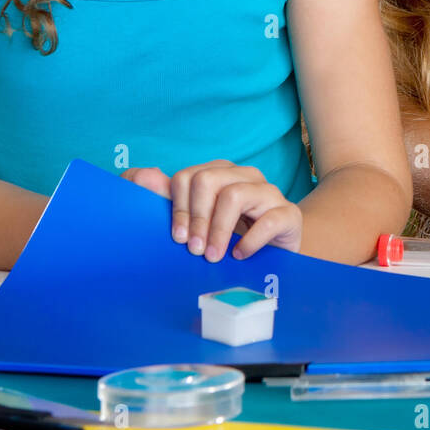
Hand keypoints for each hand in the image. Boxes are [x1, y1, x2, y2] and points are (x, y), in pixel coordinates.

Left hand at [120, 161, 301, 259]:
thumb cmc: (230, 236)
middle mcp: (244, 176)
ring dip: (219, 231)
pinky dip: (250, 241)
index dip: (179, 208)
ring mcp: (269, 193)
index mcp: (220, 173)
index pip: (188, 177)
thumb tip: (140, 175)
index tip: (177, 239)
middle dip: (197, 218)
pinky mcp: (289, 214)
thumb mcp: (196, 220)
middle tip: (193, 250)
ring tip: (213, 257)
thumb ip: (166, 198)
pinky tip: (240, 255)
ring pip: (235, 195)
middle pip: (209, 180)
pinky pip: (268, 220)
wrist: (276, 256)